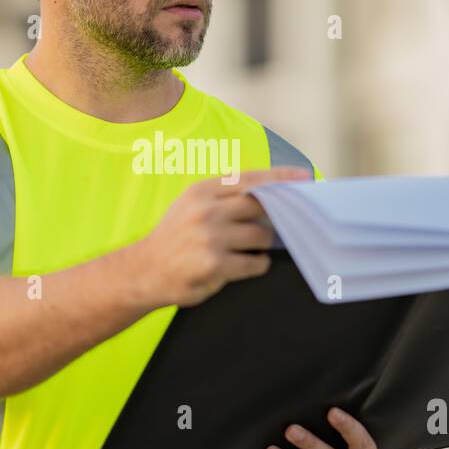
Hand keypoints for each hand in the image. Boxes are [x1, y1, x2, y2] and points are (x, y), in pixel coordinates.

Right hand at [131, 166, 309, 307]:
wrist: (144, 271)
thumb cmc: (175, 237)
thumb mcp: (191, 205)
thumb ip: (224, 197)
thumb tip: (269, 193)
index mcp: (201, 191)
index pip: (249, 179)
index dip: (280, 177)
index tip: (304, 177)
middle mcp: (205, 210)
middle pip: (259, 205)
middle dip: (272, 215)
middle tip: (274, 224)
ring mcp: (210, 238)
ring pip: (260, 235)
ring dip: (262, 244)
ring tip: (248, 248)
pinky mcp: (215, 264)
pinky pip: (255, 262)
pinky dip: (257, 264)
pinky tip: (245, 264)